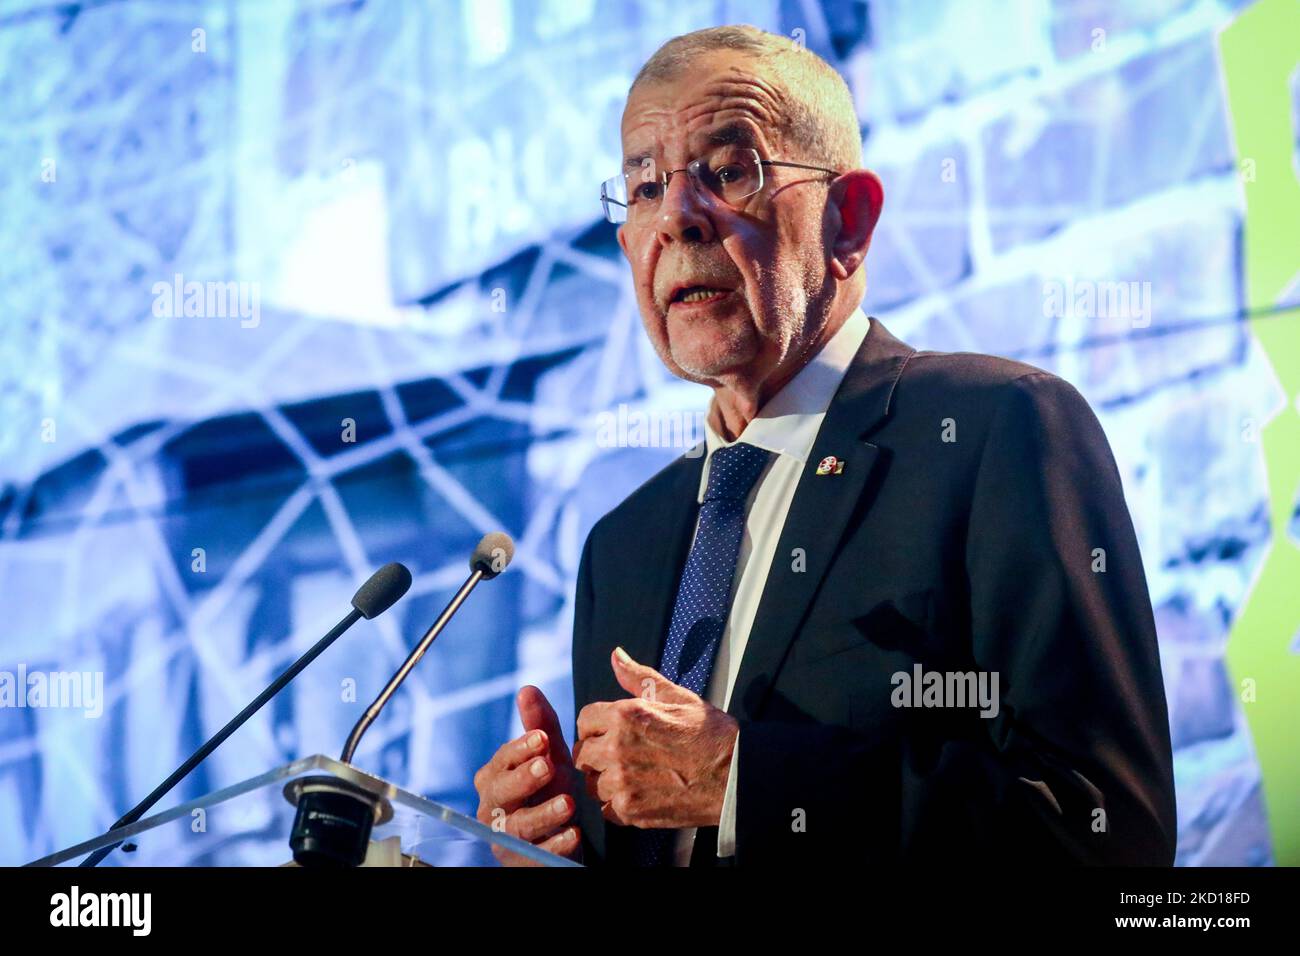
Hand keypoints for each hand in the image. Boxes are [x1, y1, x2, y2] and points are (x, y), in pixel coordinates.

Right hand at [473, 685, 581, 865]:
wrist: (562, 833)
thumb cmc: (551, 788)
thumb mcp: (550, 756)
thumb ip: (540, 725)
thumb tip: (527, 688)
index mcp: (494, 777)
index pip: (502, 759)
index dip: (520, 749)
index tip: (542, 738)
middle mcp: (492, 807)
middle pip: (500, 792)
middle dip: (523, 779)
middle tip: (548, 767)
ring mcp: (504, 837)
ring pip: (517, 826)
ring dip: (543, 814)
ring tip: (568, 804)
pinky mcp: (520, 861)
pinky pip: (535, 855)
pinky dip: (554, 845)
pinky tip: (573, 835)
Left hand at [573, 647, 738, 829]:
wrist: (736, 775)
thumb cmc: (710, 734)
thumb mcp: (676, 697)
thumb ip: (639, 677)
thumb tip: (616, 655)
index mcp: (625, 715)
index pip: (584, 720)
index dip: (596, 726)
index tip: (609, 733)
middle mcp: (617, 748)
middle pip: (583, 754)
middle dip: (598, 754)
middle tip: (623, 757)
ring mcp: (622, 782)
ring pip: (593, 784)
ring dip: (607, 781)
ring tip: (634, 776)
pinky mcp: (630, 810)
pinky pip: (606, 809)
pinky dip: (619, 804)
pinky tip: (641, 794)